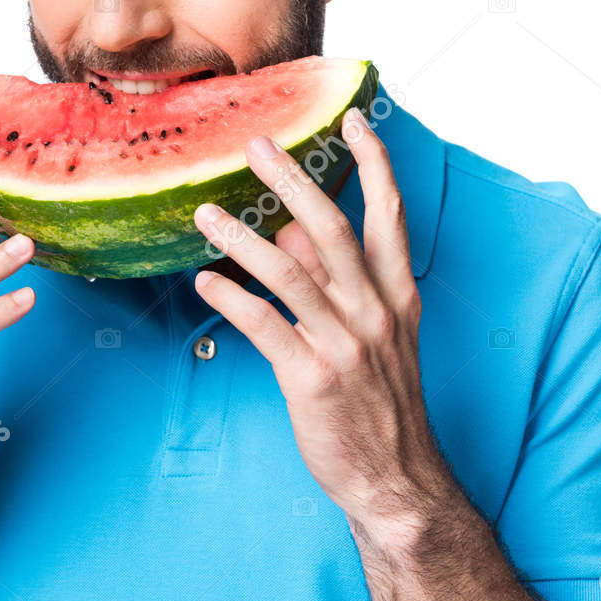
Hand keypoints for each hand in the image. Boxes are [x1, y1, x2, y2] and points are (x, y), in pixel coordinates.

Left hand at [191, 107, 452, 540]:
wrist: (396, 480)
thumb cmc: (380, 408)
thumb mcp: (374, 339)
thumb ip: (337, 286)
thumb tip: (290, 235)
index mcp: (396, 298)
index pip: (389, 216)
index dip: (374, 164)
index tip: (354, 119)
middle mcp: (374, 312)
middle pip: (330, 228)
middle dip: (291, 180)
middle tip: (256, 145)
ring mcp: (345, 344)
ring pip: (288, 271)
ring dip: (240, 237)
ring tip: (204, 212)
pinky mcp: (312, 378)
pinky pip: (263, 325)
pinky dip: (231, 298)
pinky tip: (204, 282)